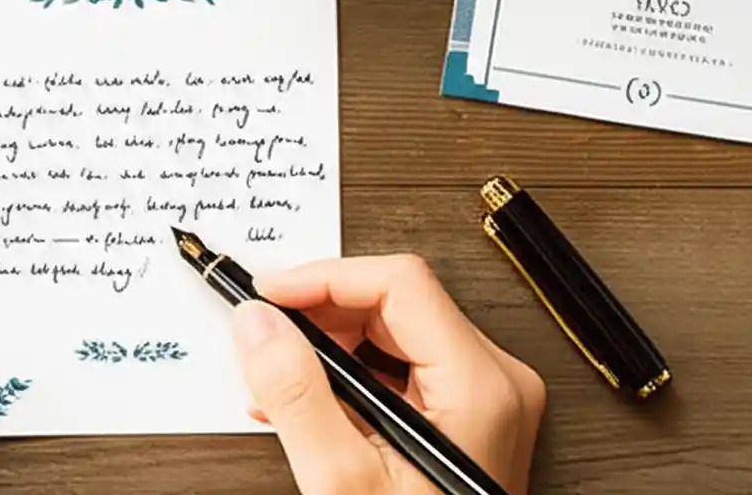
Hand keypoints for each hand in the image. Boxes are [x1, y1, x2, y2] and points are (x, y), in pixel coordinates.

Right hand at [232, 255, 544, 494]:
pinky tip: (305, 404)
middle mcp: (494, 379)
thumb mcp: (343, 481)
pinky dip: (346, 374)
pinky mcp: (465, 409)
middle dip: (317, 316)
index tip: (268, 294)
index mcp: (480, 386)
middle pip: (392, 302)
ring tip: (275, 385)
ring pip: (390, 330)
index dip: (323, 278)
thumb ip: (296, 395)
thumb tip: (257, 324)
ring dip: (325, 347)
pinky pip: (398, 364)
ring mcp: (483, 394)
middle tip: (261, 339)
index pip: (397, 284)